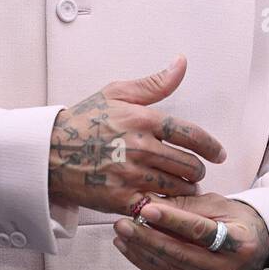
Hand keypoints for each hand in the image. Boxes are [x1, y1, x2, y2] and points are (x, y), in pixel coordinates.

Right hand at [48, 55, 226, 215]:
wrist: (49, 152)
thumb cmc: (84, 121)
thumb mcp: (116, 93)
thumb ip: (154, 83)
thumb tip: (181, 63)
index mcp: (142, 120)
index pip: (190, 134)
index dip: (211, 146)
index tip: (218, 154)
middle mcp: (140, 147)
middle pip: (188, 165)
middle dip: (197, 170)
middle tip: (194, 173)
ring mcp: (131, 175)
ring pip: (176, 187)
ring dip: (185, 189)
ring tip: (182, 187)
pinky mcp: (121, 199)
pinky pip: (157, 206)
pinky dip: (166, 206)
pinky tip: (165, 202)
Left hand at [112, 193, 268, 269]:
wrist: (258, 249)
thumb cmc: (237, 221)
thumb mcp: (220, 205)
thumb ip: (188, 204)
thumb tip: (151, 200)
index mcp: (239, 241)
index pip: (201, 231)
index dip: (172, 220)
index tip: (147, 208)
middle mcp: (229, 268)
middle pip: (182, 255)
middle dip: (148, 239)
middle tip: (123, 224)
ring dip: (141, 252)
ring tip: (121, 234)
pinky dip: (146, 263)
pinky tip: (130, 249)